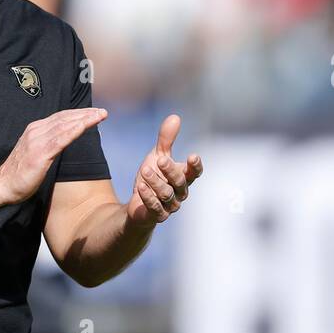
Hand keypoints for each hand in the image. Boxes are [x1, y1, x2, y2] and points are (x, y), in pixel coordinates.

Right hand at [0, 108, 107, 204]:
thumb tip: (63, 141)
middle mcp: (36, 132)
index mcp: (34, 130)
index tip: (93, 112)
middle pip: (65, 118)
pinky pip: (61, 140)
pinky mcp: (40, 154)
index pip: (60, 117)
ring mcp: (37, 142)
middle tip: (103, 112)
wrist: (2, 185)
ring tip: (100, 116)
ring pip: (65, 126)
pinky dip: (74, 131)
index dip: (78, 113)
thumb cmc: (19, 174)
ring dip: (84, 119)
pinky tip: (86, 126)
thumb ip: (47, 144)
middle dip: (85, 114)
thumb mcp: (34, 153)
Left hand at [127, 114, 202, 228]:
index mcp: (184, 177)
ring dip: (156, 182)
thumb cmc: (153, 178)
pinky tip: (140, 187)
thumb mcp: (157, 156)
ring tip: (144, 171)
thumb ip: (166, 139)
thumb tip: (175, 117)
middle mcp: (180, 192)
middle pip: (180, 182)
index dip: (195, 166)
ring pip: (167, 194)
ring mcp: (170, 206)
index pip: (195, 172)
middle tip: (160, 160)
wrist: (138, 204)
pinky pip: (155, 207)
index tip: (193, 156)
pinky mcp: (157, 216)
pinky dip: (148, 197)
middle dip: (170, 170)